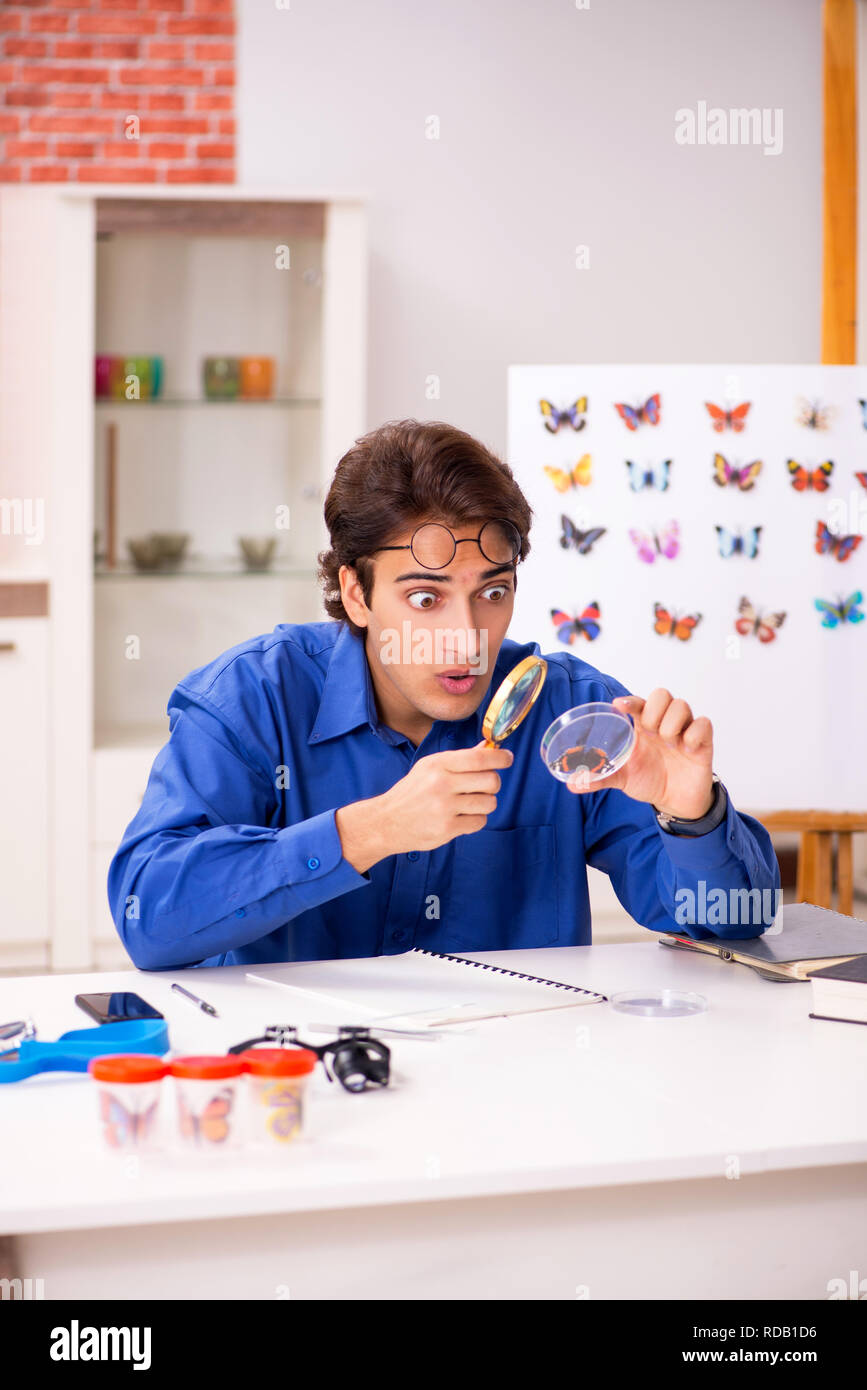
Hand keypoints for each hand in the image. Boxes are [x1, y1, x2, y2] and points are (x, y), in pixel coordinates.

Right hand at [336, 741, 512, 872]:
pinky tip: (462, 817)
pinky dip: (476, 820)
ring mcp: (445, 808)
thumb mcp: (430, 768)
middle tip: (485, 786)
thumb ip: (460, 759)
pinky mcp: (447, 829)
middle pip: (491, 781)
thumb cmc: (411, 792)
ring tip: (470, 804)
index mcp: (438, 764)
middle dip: (494, 784)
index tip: (507, 759)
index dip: (500, 758)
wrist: (386, 821)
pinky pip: (479, 822)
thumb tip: (488, 748)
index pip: (480, 758)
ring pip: (489, 803)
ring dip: (485, 804)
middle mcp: (442, 784)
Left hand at [565, 688, 714, 819]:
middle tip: (650, 731)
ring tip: (668, 743)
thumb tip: (572, 784)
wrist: (676, 802)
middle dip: (654, 709)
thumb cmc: (649, 781)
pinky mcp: (703, 742)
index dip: (630, 701)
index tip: (619, 706)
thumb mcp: (622, 778)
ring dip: (672, 722)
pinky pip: (704, 724)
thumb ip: (599, 778)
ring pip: (682, 705)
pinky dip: (694, 733)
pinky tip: (687, 748)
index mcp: (642, 728)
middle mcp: (663, 724)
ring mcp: (684, 731)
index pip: (637, 703)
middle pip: (662, 694)